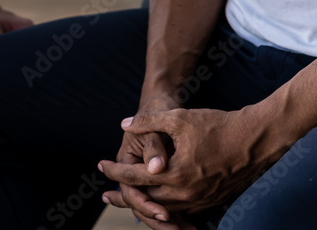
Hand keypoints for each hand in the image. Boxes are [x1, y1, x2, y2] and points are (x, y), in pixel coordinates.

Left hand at [99, 107, 288, 222]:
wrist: (255, 139)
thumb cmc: (217, 125)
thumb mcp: (179, 117)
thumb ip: (149, 121)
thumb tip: (124, 124)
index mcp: (173, 174)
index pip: (133, 177)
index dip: (114, 171)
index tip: (99, 166)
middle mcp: (185, 193)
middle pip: (145, 201)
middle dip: (125, 198)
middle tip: (107, 197)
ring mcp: (199, 201)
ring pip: (164, 210)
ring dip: (145, 206)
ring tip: (131, 203)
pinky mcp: (211, 202)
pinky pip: (183, 212)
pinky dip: (167, 210)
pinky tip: (161, 205)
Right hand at [102, 97, 181, 227]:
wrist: (163, 100)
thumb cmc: (160, 109)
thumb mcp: (157, 124)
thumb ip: (154, 148)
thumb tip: (155, 168)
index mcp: (127, 159)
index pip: (132, 189)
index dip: (146, 204)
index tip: (164, 214)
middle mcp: (134, 171)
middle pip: (141, 203)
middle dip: (158, 220)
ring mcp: (146, 175)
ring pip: (154, 204)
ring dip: (168, 221)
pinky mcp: (160, 177)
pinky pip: (166, 199)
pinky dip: (177, 212)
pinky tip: (189, 224)